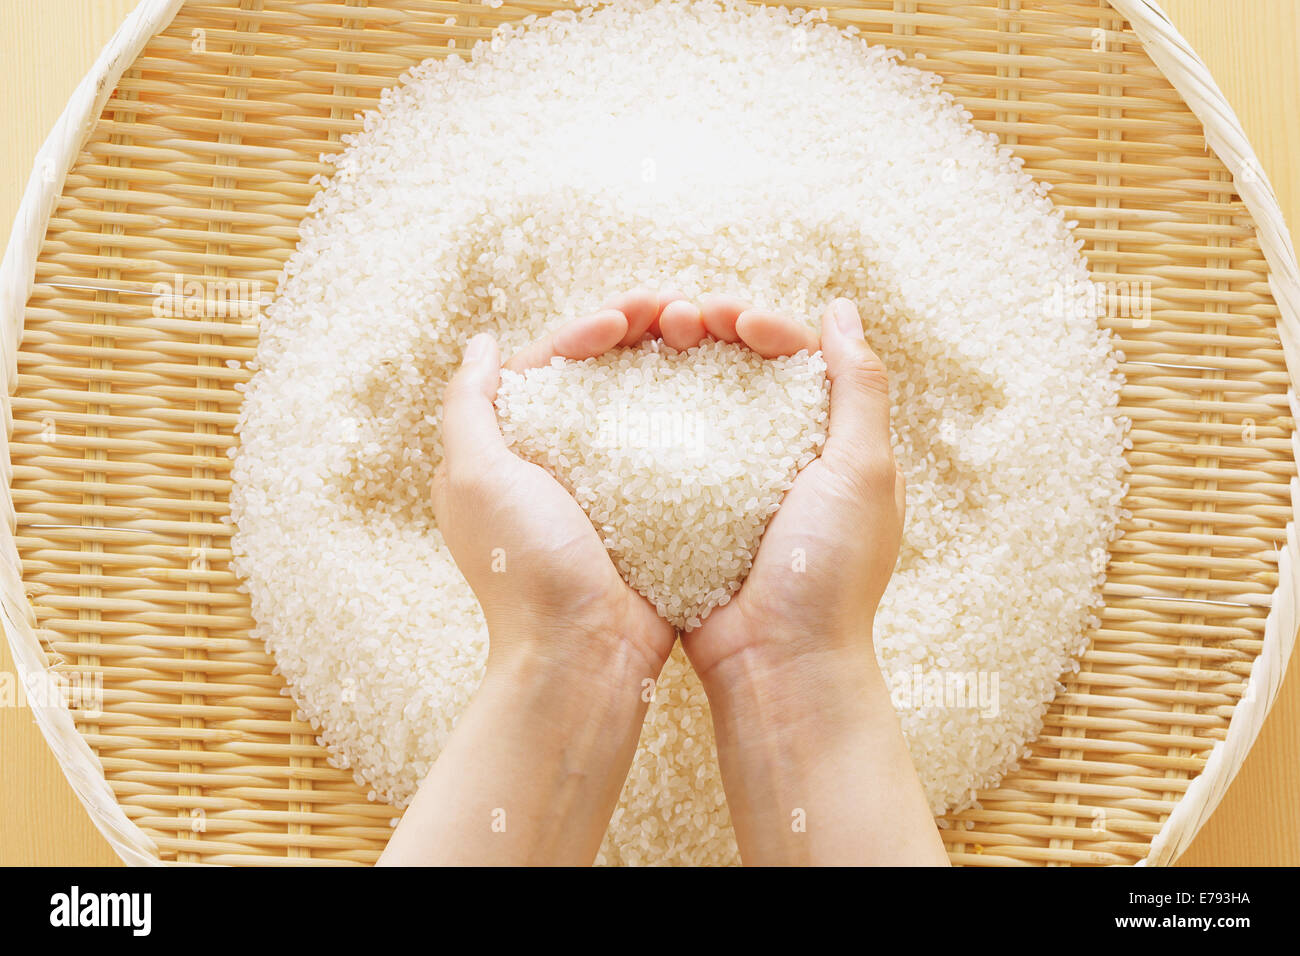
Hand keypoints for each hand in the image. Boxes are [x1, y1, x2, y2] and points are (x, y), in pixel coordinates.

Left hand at [432, 289, 681, 680]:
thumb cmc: (524, 566)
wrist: (584, 653)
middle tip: (677, 309)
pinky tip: (722, 384)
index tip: (628, 316)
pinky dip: (693, 409)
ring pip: (641, 401)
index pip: (550, 364)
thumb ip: (468, 406)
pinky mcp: (652, 507)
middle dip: (637, 333)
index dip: (588, 329)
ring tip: (705, 332)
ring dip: (669, 361)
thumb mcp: (474, 477)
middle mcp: (557, 460)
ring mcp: (609, 484)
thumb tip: (481, 343)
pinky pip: (673, 443)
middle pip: (601, 375)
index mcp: (510, 448)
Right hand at [675, 296, 904, 683]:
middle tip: (676, 318)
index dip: (763, 324)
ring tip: (642, 338)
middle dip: (709, 332)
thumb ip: (858, 388)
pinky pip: (664, 449)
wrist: (774, 663)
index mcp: (830, 443)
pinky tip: (619, 389)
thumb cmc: (828, 571)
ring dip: (672, 362)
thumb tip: (842, 308)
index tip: (730, 318)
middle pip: (740, 370)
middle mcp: (779, 456)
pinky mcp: (686, 510)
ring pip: (696, 401)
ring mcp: (729, 484)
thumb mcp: (863, 471)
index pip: (796, 358)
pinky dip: (644, 413)